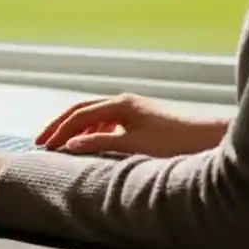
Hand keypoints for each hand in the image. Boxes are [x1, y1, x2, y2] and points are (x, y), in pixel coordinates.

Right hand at [37, 93, 228, 157]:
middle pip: (83, 109)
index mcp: (120, 104)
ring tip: (61, 144)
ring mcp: (134, 108)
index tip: (43, 147)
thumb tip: (69, 145)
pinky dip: (92, 130)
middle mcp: (124, 102)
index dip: (59, 130)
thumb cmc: (173, 142)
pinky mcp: (142, 118)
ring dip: (76, 128)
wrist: (206, 137)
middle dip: (61, 125)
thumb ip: (100, 143)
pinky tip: (91, 143)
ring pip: (95, 114)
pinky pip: (108, 121)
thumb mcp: (133, 145)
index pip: (79, 115)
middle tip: (41, 141)